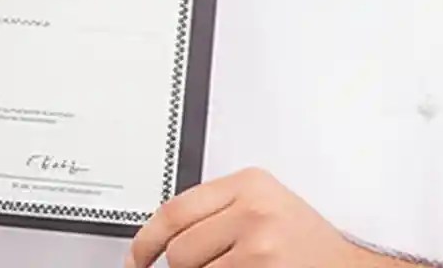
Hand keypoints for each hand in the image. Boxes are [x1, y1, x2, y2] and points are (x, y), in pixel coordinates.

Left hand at [127, 167, 365, 267]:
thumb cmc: (306, 244)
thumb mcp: (264, 208)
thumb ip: (218, 211)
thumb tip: (159, 237)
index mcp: (250, 183)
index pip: (174, 211)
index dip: (145, 242)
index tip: (136, 260)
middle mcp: (254, 209)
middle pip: (180, 249)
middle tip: (210, 267)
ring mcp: (260, 244)